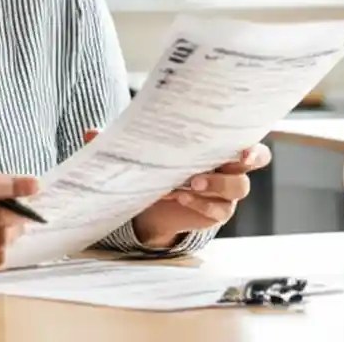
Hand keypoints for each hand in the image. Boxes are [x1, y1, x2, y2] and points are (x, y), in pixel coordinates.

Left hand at [82, 130, 271, 247]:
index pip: (248, 138)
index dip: (252, 141)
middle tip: (223, 163)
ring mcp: (225, 191)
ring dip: (215, 184)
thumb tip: (89, 133)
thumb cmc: (157, 165)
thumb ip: (123, 141)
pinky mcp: (216, 212)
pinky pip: (219, 210)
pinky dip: (201, 204)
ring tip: (188, 183)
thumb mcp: (142, 150)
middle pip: (253, 163)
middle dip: (243, 161)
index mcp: (218, 143)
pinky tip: (181, 196)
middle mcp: (229, 166)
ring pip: (237, 188)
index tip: (242, 143)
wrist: (154, 201)